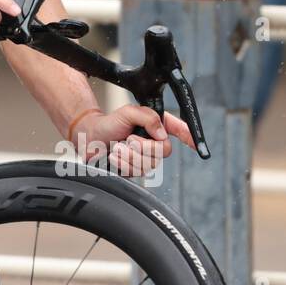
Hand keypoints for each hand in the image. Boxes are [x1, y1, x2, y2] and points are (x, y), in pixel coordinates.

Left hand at [69, 104, 195, 177]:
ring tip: (117, 147)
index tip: (195, 144)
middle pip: (164, 151)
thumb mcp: (128, 112)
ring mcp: (146, 157)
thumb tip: (162, 133)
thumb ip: (146, 117)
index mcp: (156, 125)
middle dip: (143, 146)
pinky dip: (124, 164)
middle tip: (128, 139)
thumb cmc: (109, 123)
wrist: (91, 138)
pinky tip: (115, 156)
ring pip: (150, 164)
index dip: (190, 137)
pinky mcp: (136, 169)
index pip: (178, 130)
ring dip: (130, 155)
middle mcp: (154, 142)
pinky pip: (137, 172)